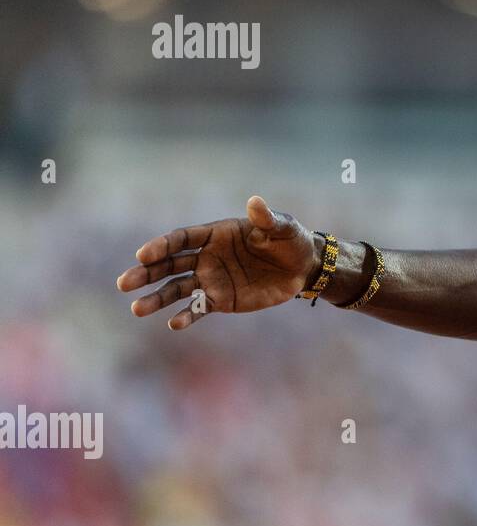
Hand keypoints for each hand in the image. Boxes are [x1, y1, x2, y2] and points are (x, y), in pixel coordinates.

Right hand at [116, 195, 318, 330]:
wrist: (303, 268)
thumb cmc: (290, 241)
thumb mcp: (281, 228)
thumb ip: (265, 219)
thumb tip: (255, 201)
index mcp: (215, 235)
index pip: (181, 239)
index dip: (162, 246)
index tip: (144, 254)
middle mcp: (207, 257)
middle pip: (170, 264)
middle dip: (146, 272)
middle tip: (124, 282)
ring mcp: (212, 279)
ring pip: (177, 289)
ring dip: (157, 298)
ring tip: (137, 309)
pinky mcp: (221, 300)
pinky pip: (198, 309)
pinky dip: (186, 316)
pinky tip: (174, 324)